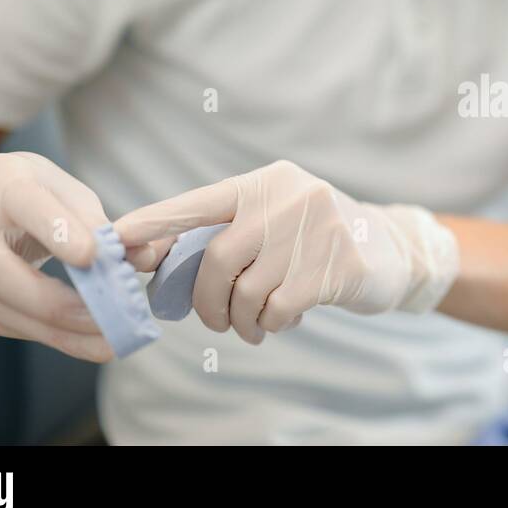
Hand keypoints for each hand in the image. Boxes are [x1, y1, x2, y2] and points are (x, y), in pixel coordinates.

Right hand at [0, 152, 134, 361]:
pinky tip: (86, 341)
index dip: (59, 232)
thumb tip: (140, 257)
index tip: (93, 256)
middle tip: (111, 320)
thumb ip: (98, 223)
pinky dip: (52, 336)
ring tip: (111, 344)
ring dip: (63, 334)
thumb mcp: (60, 188)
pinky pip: (11, 326)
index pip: (28, 207)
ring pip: (5, 312)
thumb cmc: (23, 193)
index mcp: (4, 188)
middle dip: (60, 304)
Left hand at [114, 160, 458, 343]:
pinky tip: (283, 319)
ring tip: (254, 325)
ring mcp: (315, 230)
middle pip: (217, 260)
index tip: (116, 240)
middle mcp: (287, 198)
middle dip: (207, 301)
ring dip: (242, 320)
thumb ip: (228, 232)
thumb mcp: (275, 219)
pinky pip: (277, 309)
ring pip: (246, 292)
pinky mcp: (335, 266)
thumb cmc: (314, 238)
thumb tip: (155, 261)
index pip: (197, 202)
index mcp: (263, 182)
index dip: (155, 222)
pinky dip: (272, 323)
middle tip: (216, 322)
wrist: (391, 249)